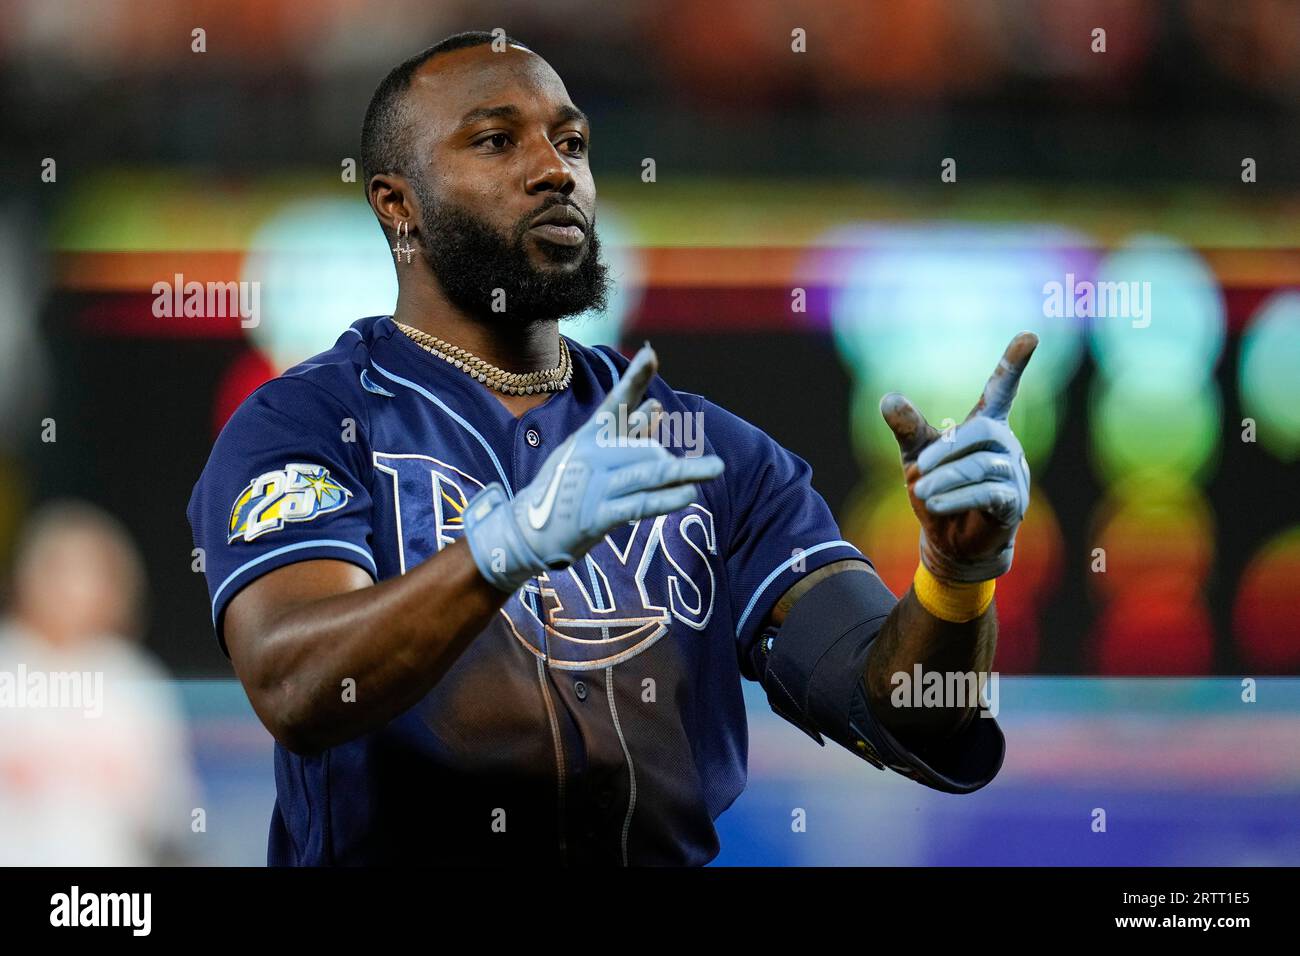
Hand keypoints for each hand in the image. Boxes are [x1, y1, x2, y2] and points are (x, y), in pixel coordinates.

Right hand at [463, 344, 725, 591]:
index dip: (634, 379)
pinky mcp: (596, 516)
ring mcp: (594, 486)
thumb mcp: (589, 452)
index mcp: (590, 437)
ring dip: (684, 472)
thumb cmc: (566, 486)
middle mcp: (592, 457)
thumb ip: (627, 432)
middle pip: (642, 446)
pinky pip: (638, 504)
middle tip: (713, 467)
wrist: (528, 529)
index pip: (617, 403)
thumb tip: (658, 406)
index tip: (651, 356)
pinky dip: (664, 499)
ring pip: (647, 474)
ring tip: (715, 469)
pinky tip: (688, 494)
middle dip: (675, 457)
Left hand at [879, 332, 1036, 582]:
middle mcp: (1005, 446)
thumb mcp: (916, 456)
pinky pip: (988, 493)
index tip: (1030, 335)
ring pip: (981, 466)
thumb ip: (907, 428)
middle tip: (915, 468)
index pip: (1001, 390)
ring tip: (918, 492)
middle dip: (948, 448)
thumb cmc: (938, 490)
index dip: (1013, 364)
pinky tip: (933, 503)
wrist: (950, 543)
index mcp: (985, 427)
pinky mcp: (1013, 505)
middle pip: (985, 430)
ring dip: (945, 479)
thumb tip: (888, 398)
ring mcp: (1014, 476)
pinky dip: (957, 497)